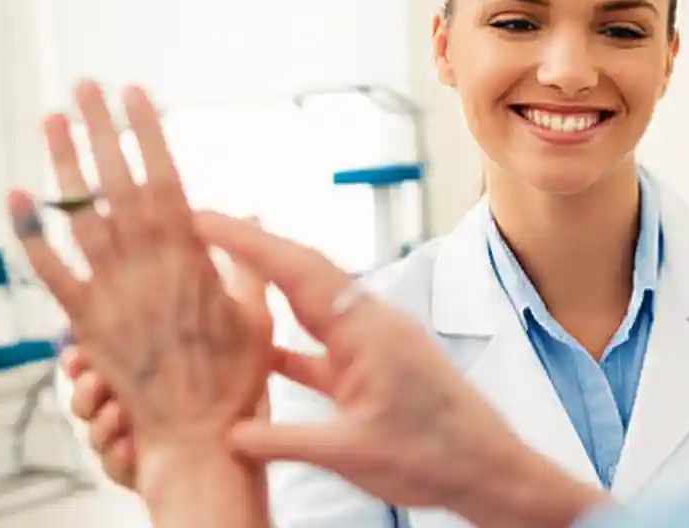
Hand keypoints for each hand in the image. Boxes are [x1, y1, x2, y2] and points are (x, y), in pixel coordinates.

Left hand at [9, 82, 272, 487]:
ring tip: (52, 119)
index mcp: (192, 260)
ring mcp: (111, 293)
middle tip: (86, 87)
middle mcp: (147, 268)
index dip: (147, 133)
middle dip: (100, 130)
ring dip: (64, 165)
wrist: (194, 434)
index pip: (164, 179)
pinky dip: (31, 234)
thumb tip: (250, 215)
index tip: (136, 95)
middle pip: (117, 184)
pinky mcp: (84, 322)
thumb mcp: (257, 314)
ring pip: (81, 217)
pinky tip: (17, 197)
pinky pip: (50, 271)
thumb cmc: (232, 377)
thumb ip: (248, 262)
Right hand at [192, 213, 607, 527]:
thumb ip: (285, 442)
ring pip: (307, 305)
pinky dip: (283, 339)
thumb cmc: (436, 457)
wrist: (488, 471)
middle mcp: (368, 324)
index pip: (296, 270)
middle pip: (300, 272)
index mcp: (366, 329)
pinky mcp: (371, 368)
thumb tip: (228, 433)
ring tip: (219, 273)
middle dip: (250, 248)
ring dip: (266, 287)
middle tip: (200, 228)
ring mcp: (371, 343)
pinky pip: (317, 343)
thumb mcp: (351, 453)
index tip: (204, 217)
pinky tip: (253, 346)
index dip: (247, 242)